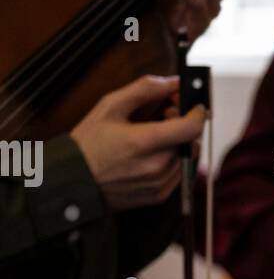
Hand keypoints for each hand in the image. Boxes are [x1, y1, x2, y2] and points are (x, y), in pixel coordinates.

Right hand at [70, 75, 207, 210]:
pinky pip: (179, 174)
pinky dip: (172, 161)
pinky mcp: (158, 196)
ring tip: (153, 137)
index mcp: (143, 142)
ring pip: (187, 157)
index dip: (196, 113)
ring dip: (178, 143)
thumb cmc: (88, 143)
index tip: (193, 105)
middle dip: (182, 125)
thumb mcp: (110, 106)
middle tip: (163, 116)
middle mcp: (155, 167)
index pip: (191, 128)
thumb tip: (174, 81)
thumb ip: (145, 89)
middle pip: (191, 141)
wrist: (72, 182)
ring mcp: (158, 184)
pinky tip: (150, 155)